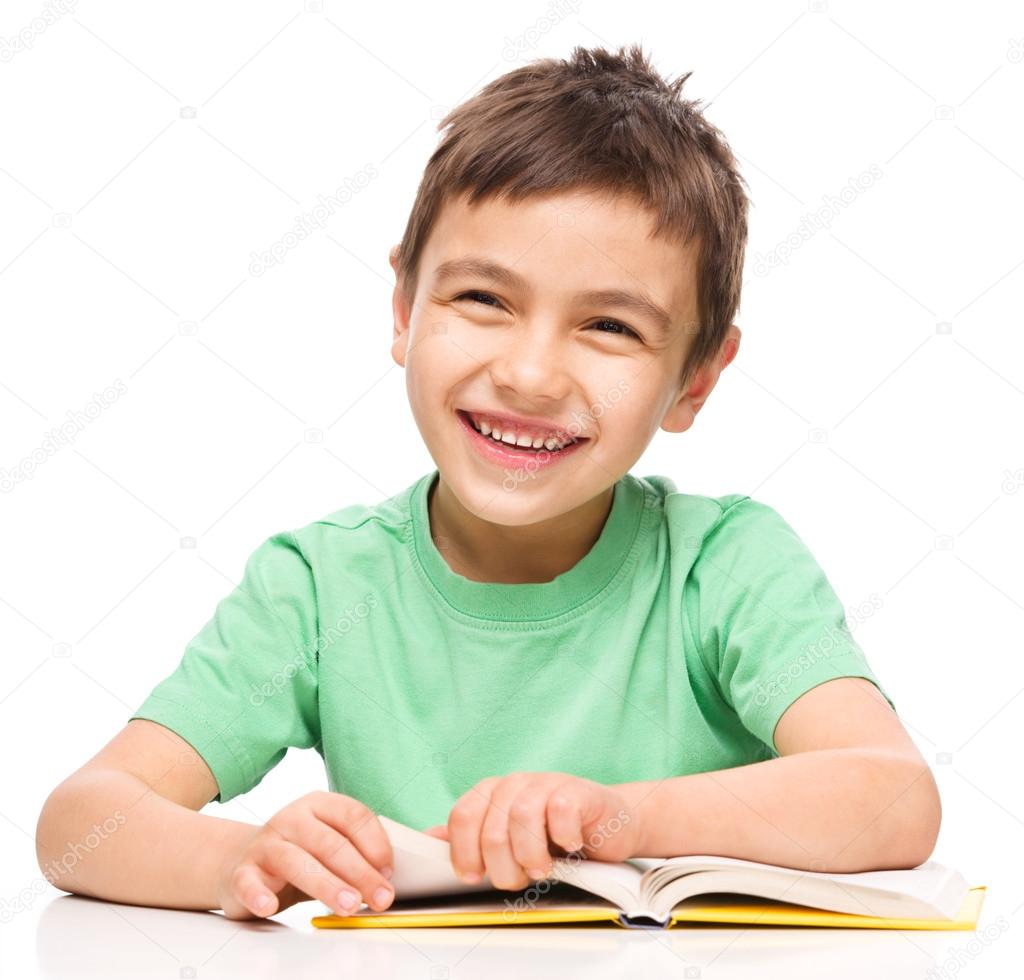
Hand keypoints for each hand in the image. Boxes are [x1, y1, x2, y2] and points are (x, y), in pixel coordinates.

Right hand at [215, 791, 394, 919]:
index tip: (391, 871)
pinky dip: (259, 893)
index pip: (354, 816)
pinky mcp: (242, 870)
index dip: (376, 843)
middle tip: (381, 897)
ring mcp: (266, 842)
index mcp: (321, 805)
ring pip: (297, 861)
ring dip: (326, 885)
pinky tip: (271, 906)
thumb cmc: (303, 855)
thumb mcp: (334, 843)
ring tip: (350, 906)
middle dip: (360, 872)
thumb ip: (370, 846)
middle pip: (330, 842)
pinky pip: (249, 880)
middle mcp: (293, 818)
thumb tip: (432, 843)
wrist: (243, 862)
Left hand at [423, 772, 641, 890]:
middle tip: (519, 878)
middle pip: (492, 827)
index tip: (474, 876)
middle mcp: (516, 783)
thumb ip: (472, 838)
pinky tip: (570, 846)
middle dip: (503, 866)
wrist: (609, 824)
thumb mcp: (509, 839)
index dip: (464, 852)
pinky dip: (562, 836)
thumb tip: (430, 839)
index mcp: (493, 793)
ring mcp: (547, 783)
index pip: (463, 816)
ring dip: (531, 855)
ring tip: (543, 868)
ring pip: (522, 818)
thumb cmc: (555, 836)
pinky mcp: (578, 790)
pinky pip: (559, 810)